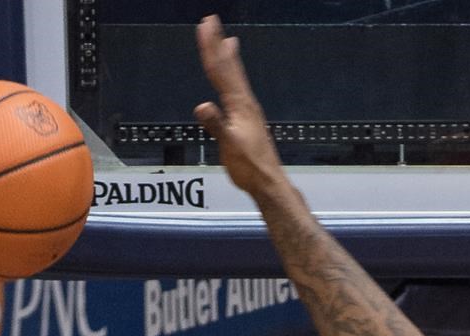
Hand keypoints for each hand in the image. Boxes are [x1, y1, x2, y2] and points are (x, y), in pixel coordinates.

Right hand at [193, 15, 286, 197]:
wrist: (267, 181)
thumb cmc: (250, 166)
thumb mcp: (230, 146)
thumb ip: (216, 126)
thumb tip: (202, 107)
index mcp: (239, 105)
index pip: (221, 70)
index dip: (211, 46)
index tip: (205, 25)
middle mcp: (245, 103)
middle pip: (228, 67)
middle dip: (218, 43)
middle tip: (212, 21)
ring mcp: (247, 110)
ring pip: (235, 77)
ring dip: (228, 57)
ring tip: (228, 41)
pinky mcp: (247, 119)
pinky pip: (237, 90)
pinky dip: (234, 78)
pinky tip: (233, 81)